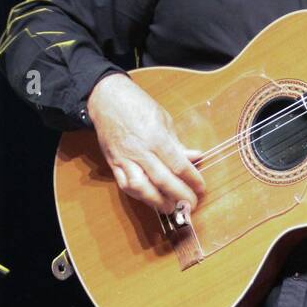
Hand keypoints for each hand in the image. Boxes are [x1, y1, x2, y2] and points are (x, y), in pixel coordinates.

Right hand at [86, 73, 205, 214]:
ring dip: (157, 202)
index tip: (201, 188)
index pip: (178, 164)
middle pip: (162, 180)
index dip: (192, 179)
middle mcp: (139, 150)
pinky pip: (125, 184)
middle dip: (179, 195)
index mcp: (155, 137)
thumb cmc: (136, 104)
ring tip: (170, 208)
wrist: (106, 97)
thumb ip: (177, 143)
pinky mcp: (113, 163)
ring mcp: (124, 158)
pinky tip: (150, 199)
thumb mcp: (163, 119)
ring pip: (141, 187)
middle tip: (191, 205)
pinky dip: (138, 196)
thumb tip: (195, 157)